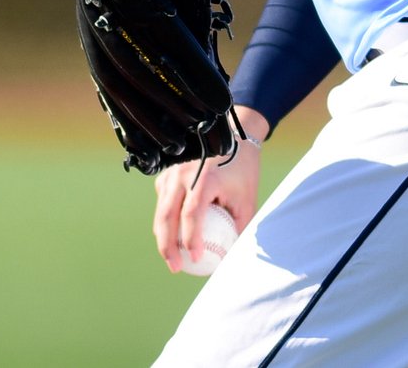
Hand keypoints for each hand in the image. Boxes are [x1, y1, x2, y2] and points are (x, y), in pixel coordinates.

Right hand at [152, 106, 268, 272]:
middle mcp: (183, 174)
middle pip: (166, 216)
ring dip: (163, 238)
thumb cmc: (243, 174)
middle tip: (176, 267)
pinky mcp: (165, 175)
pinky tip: (172, 239)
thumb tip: (234, 258)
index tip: (195, 259)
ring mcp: (171, 173)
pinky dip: (165, 223)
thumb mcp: (247, 201)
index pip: (191, 214)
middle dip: (167, 246)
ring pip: (160, 212)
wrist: (233, 141)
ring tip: (171, 260)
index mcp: (204, 178)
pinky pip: (162, 203)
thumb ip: (239, 228)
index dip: (191, 239)